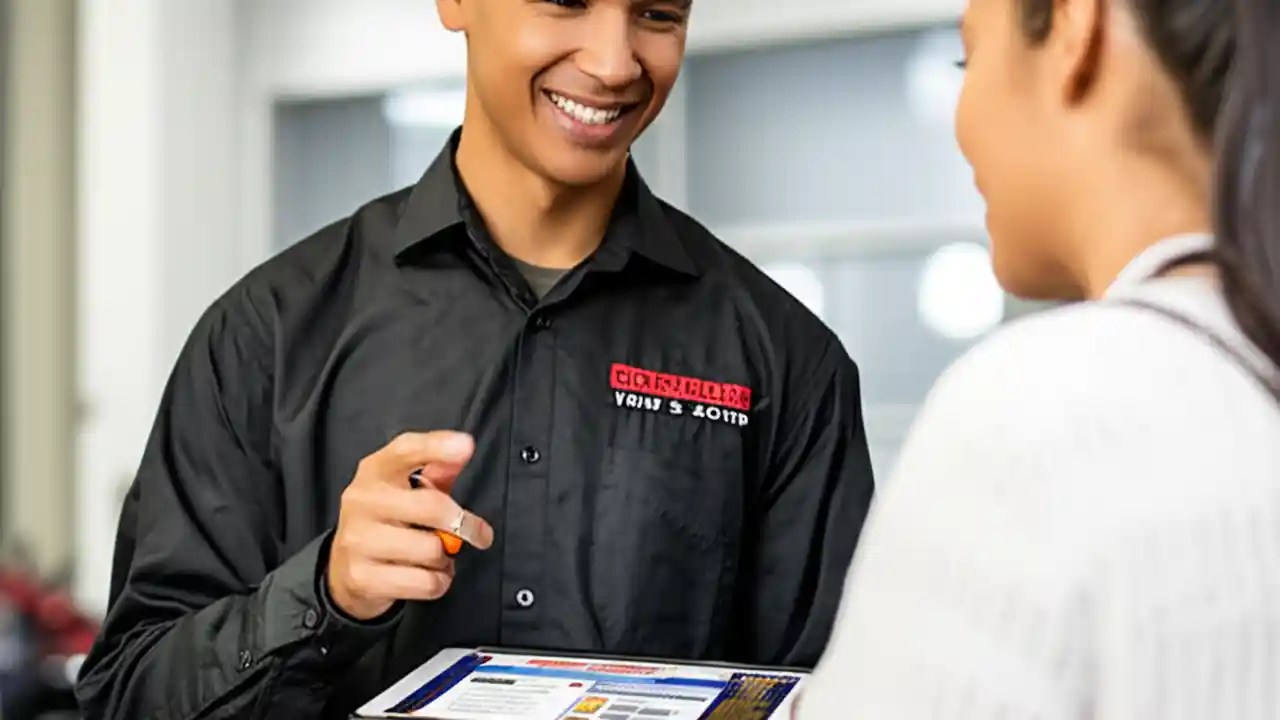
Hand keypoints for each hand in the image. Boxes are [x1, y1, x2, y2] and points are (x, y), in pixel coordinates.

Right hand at [327, 431, 494, 619]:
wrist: (342, 571)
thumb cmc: (384, 522)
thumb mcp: (403, 489)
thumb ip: (436, 469)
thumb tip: (462, 448)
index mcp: (375, 472)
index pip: (406, 450)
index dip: (437, 447)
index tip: (465, 447)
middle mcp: (362, 501)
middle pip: (431, 507)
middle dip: (466, 525)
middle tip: (479, 534)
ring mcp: (358, 539)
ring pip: (432, 550)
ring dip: (446, 558)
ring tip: (437, 556)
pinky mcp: (363, 577)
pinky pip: (426, 583)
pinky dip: (437, 583)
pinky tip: (426, 575)